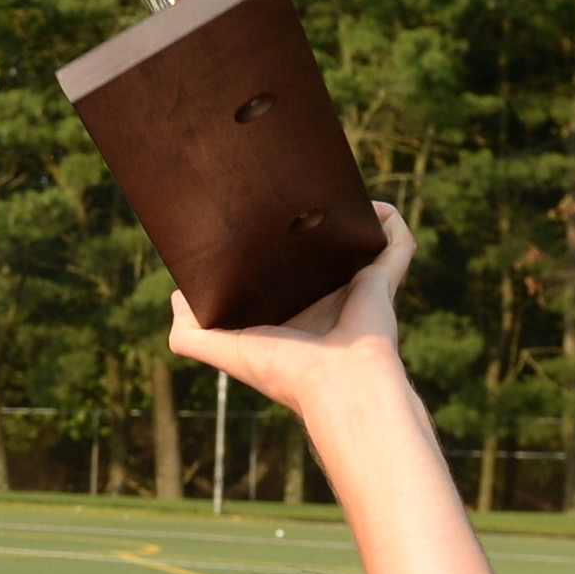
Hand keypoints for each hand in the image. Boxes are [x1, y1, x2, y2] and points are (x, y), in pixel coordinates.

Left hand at [165, 201, 416, 426]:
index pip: (281, 278)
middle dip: (311, 228)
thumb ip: (190, 334)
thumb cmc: (283, 370)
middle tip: (293, 198)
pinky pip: (397, 245)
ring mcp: (359, 291)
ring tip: (335, 192)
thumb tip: (177, 297)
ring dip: (353, 220)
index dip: (269, 254)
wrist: (336, 381)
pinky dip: (389, 222)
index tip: (254, 226)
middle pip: (320, 256)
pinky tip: (372, 205)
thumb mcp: (224, 352)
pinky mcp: (384, 281)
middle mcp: (326, 301)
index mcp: (291, 315)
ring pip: (360, 245)